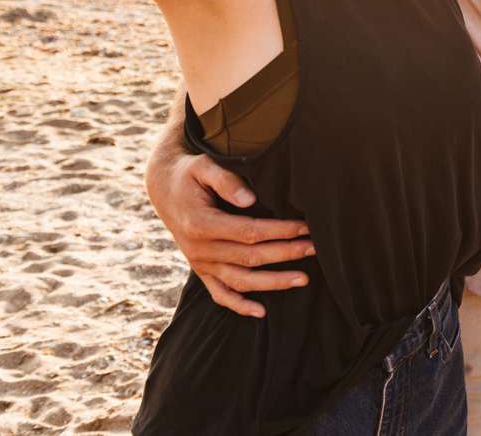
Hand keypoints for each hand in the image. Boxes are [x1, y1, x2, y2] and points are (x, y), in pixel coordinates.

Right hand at [145, 147, 313, 317]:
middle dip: (286, 253)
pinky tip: (262, 313)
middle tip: (316, 248)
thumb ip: (225, 180)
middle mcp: (199, 249)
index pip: (248, 231)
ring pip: (240, 280)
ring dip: (273, 282)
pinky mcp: (200, 270)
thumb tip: (249, 199)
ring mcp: (199, 263)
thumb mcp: (203, 166)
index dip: (279, 231)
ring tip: (304, 279)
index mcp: (201, 223)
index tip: (305, 227)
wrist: (164, 189)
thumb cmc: (190, 174)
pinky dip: (239, 306)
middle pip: (249, 257)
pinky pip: (220, 294)